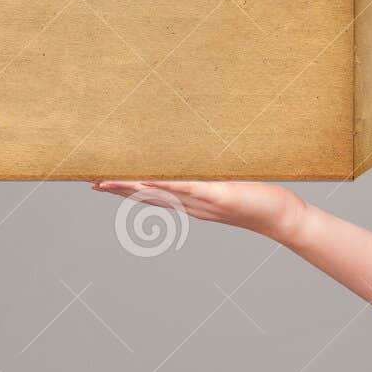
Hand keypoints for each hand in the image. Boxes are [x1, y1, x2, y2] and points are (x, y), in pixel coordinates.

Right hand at [90, 179, 306, 241]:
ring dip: (131, 187)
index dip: (123, 187)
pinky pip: (187, 189)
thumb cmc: (258, 196)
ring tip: (105, 182)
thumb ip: (210, 172)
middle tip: (89, 182)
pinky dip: (165, 185)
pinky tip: (145, 179)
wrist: (282, 216)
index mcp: (190, 199)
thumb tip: (196, 156)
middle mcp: (191, 203)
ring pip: (159, 193)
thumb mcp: (228, 181)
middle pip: (146, 195)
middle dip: (116, 188)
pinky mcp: (219, 195)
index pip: (149, 193)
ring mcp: (202, 200)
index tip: (98, 180)